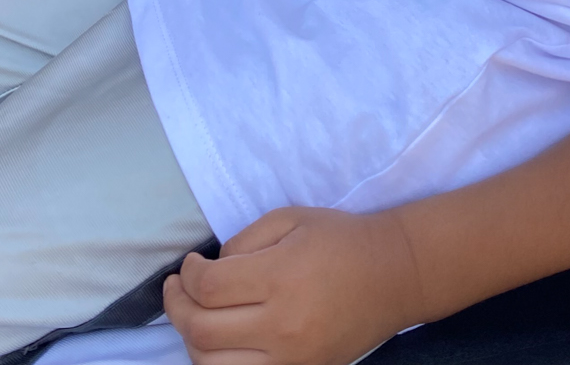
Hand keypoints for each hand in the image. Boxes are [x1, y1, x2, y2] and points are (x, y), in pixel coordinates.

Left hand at [164, 205, 421, 364]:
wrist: (393, 276)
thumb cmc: (339, 239)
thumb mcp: (290, 219)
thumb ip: (244, 241)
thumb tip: (210, 270)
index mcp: (280, 277)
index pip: (209, 288)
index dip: (187, 276)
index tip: (190, 264)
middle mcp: (282, 325)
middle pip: (202, 331)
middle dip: (177, 308)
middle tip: (176, 289)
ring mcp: (291, 360)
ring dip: (192, 343)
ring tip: (194, 318)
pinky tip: (218, 344)